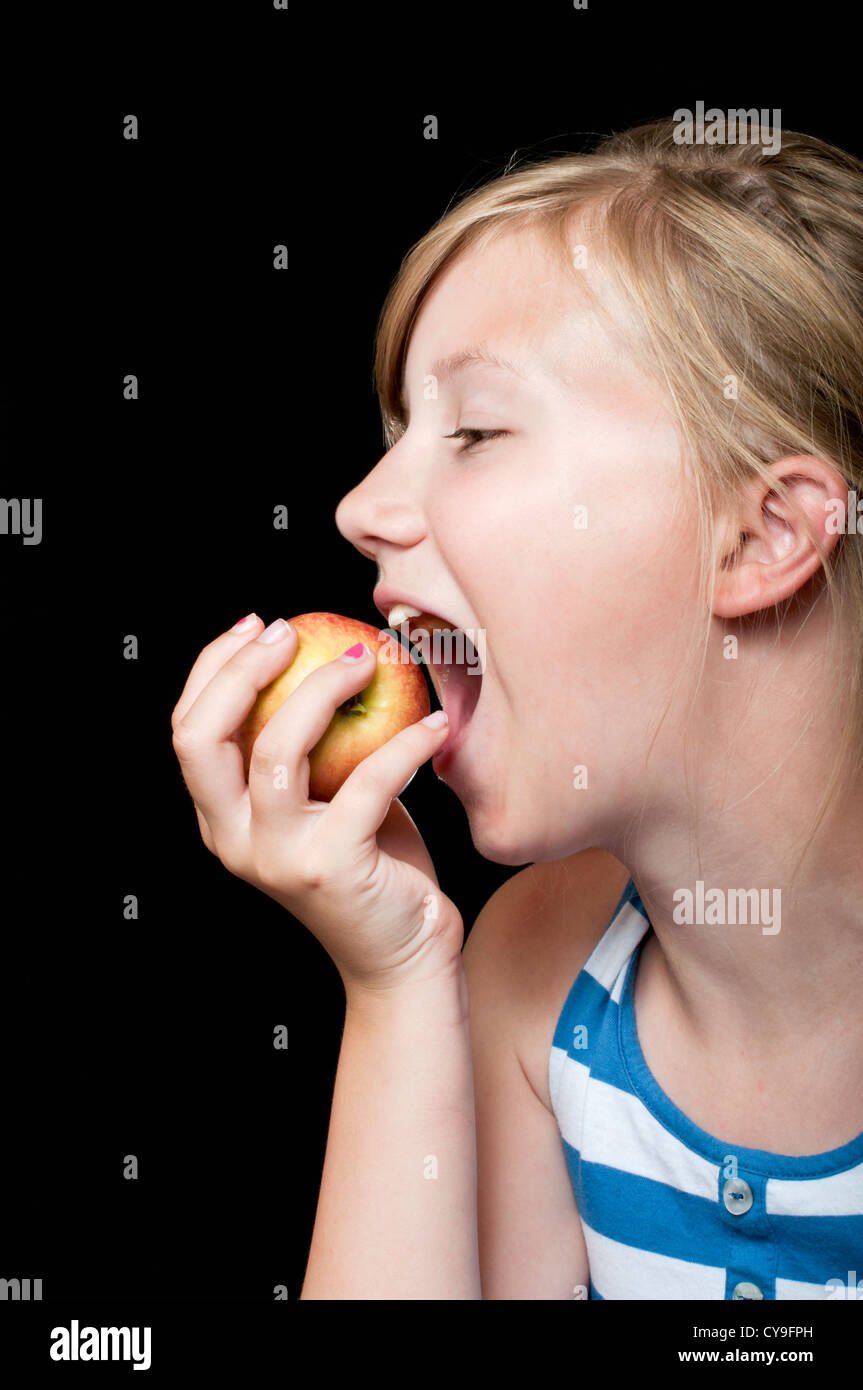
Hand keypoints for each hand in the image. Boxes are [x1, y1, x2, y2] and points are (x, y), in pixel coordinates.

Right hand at [171, 615, 462, 992]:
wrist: (405, 961)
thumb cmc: (373, 868)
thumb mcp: (327, 801)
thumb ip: (312, 748)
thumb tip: (328, 653)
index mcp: (222, 820)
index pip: (188, 730)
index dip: (213, 668)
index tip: (259, 625)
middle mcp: (234, 840)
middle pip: (203, 736)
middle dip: (241, 669)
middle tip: (293, 630)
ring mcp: (277, 856)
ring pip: (275, 749)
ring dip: (321, 689)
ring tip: (367, 660)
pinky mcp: (331, 866)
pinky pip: (368, 781)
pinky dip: (406, 741)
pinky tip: (436, 724)